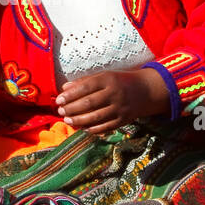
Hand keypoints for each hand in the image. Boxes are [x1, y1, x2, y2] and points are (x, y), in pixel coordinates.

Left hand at [55, 67, 169, 133]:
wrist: (145, 90)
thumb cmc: (119, 81)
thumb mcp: (104, 76)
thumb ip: (84, 81)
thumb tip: (64, 88)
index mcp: (108, 79)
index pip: (86, 87)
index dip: (70, 94)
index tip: (58, 100)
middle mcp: (115, 93)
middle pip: (89, 103)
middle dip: (72, 108)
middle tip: (60, 111)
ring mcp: (120, 108)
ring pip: (96, 117)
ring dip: (79, 120)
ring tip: (67, 120)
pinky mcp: (124, 120)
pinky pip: (105, 126)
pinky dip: (93, 128)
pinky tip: (83, 128)